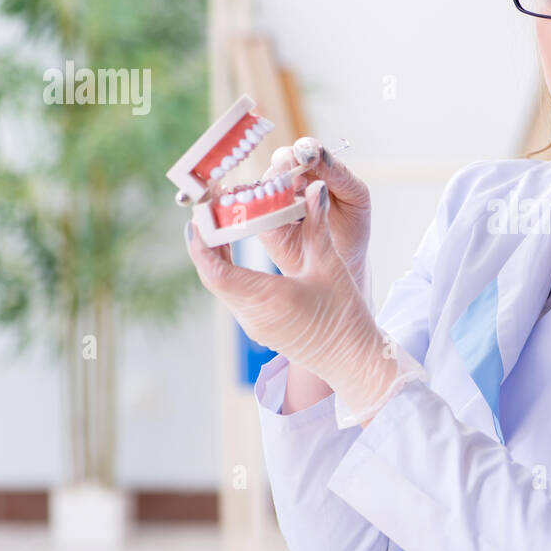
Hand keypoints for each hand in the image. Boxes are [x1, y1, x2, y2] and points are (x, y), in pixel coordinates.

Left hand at [185, 180, 395, 416]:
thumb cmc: (346, 316)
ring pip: (222, 287)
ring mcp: (254, 325)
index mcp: (267, 299)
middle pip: (213, 277)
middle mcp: (253, 315)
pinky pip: (233, 296)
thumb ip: (317, 225)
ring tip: (220, 226)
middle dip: (206, 244)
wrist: (352, 360)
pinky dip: (229, 272)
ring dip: (216, 258)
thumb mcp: (331, 266)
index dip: (201, 244)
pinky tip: (236, 252)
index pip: (216, 271)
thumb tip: (313, 190)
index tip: (198, 218)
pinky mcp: (260, 328)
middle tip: (209, 212)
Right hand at [257, 138, 370, 283]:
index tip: (310, 155)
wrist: (343, 263)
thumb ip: (338, 174)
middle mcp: (291, 179)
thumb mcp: (355, 197)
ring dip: (276, 187)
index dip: (306, 148)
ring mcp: (275, 199)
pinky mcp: (263, 223)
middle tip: (296, 174)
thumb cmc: (350, 226)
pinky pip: (256, 211)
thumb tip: (316, 155)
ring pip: (267, 183)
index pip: (307, 149)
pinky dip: (263, 208)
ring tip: (292, 196)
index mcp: (316, 167)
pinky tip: (277, 213)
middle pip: (281, 160)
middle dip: (286, 162)